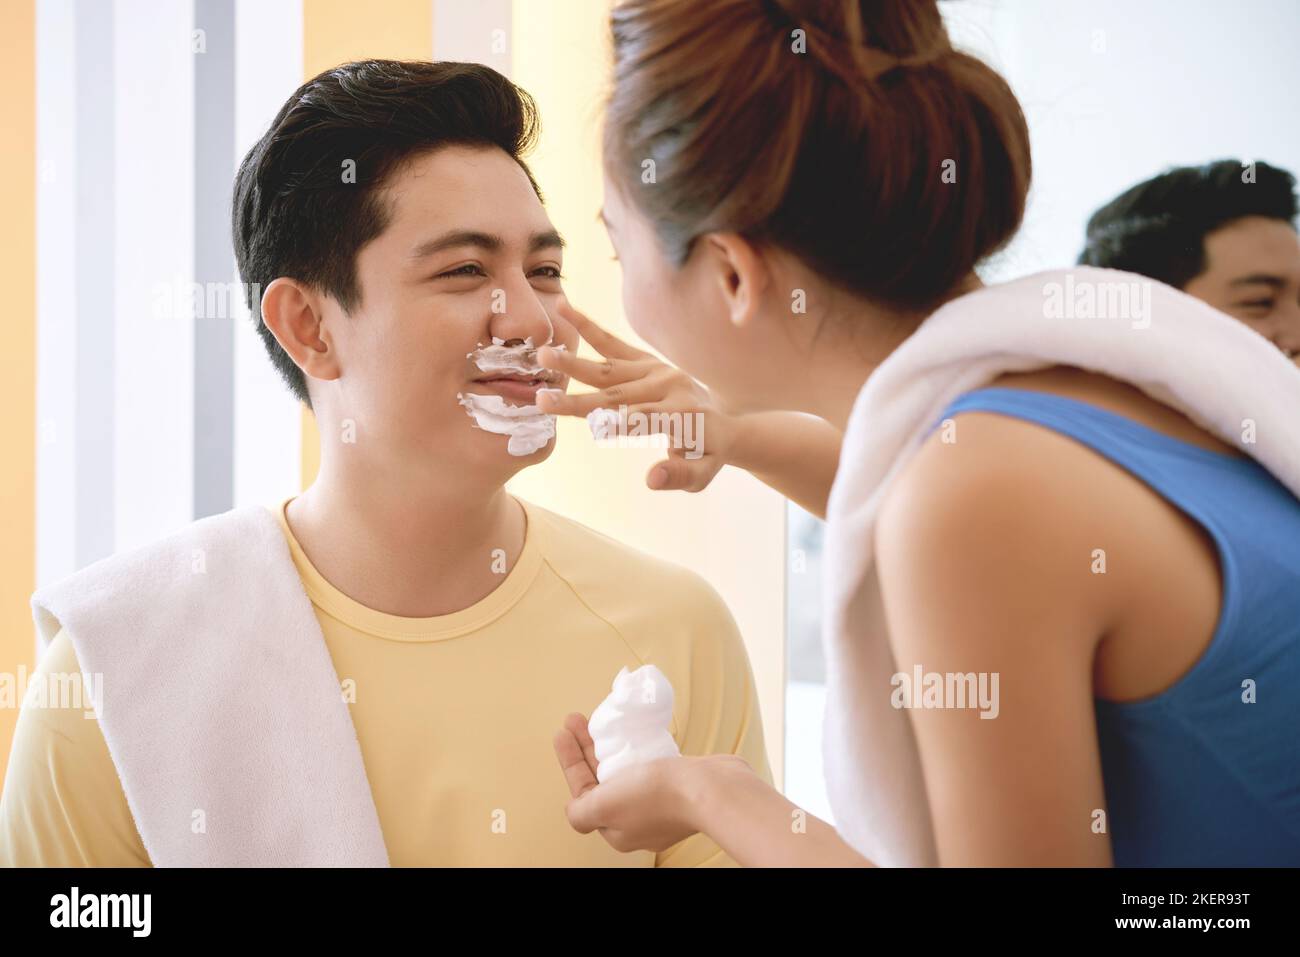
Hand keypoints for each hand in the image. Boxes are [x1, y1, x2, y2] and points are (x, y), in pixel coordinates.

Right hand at [535, 301, 735, 492]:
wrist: (724, 422)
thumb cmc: (707, 455)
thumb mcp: (702, 473)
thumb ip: (680, 476)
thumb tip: (651, 480)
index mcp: (682, 414)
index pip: (645, 420)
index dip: (620, 424)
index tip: (592, 428)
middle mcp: (667, 386)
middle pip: (617, 395)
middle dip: (579, 400)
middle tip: (543, 399)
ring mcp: (655, 370)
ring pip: (608, 368)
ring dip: (574, 363)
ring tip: (543, 354)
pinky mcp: (645, 361)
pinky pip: (612, 344)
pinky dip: (587, 327)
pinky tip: (564, 307)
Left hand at [553, 712, 747, 853]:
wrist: (712, 790)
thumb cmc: (656, 796)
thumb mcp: (603, 806)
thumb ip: (580, 812)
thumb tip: (573, 810)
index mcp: (616, 829)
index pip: (583, 792)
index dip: (570, 760)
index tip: (563, 731)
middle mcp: (637, 820)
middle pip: (601, 780)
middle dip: (585, 748)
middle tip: (576, 719)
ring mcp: (660, 804)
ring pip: (624, 772)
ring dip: (608, 747)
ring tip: (600, 721)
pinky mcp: (680, 788)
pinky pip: (649, 767)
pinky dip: (636, 751)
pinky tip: (633, 734)